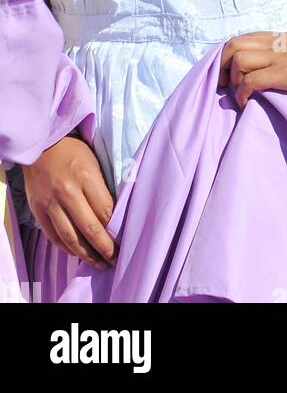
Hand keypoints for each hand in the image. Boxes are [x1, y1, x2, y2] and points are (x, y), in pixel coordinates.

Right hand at [21, 135, 114, 268]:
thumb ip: (103, 188)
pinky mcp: (38, 211)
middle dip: (105, 248)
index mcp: (86, 176)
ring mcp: (51, 203)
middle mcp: (67, 192)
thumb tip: (116, 216)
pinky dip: (67, 248)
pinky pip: (54, 236)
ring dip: (87, 255)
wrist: (41, 146)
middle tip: (115, 259)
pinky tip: (78, 252)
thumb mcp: (94, 162)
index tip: (125, 241)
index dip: (116, 230)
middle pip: (90, 229)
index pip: (106, 211)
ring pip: (71, 238)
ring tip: (99, 263)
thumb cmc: (74, 153)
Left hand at [219, 19, 286, 107]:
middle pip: (234, 45)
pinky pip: (251, 81)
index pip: (243, 38)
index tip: (228, 71)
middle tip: (225, 83)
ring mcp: (276, 58)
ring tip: (237, 93)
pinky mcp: (281, 74)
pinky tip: (245, 102)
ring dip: (233, 78)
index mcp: (278, 36)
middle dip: (222, 64)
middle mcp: (273, 44)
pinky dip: (242, 92)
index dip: (229, 54)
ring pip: (239, 60)